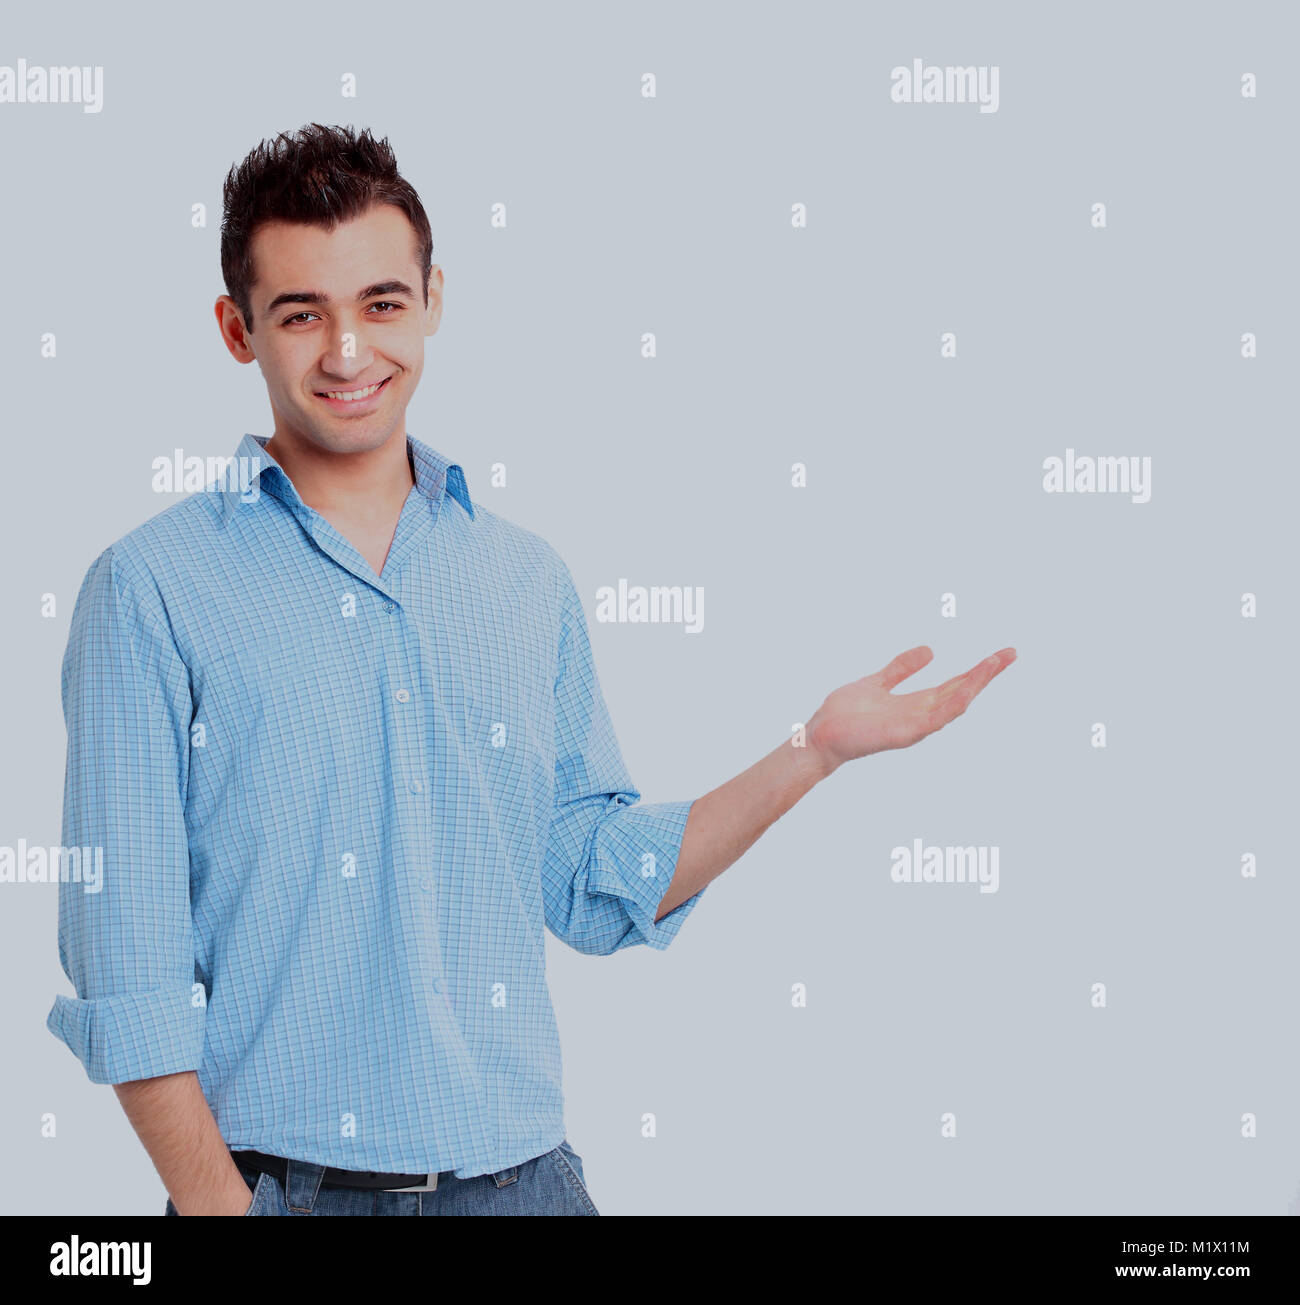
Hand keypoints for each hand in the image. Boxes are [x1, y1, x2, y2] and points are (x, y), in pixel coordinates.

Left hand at [807, 645, 1015, 773]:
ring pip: (955, 703)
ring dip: (977, 683)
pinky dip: (954, 702)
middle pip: (962, 692)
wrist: (822, 736)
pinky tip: (969, 688)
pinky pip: (936, 717)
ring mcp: (916, 726)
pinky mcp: (905, 733)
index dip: (978, 670)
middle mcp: (922, 715)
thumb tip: (930, 650)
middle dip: (987, 674)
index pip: (955, 684)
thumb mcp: (879, 681)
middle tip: (1011, 653)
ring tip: (996, 662)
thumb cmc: (846, 714)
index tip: (1001, 654)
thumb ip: (901, 668)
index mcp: (917, 703)